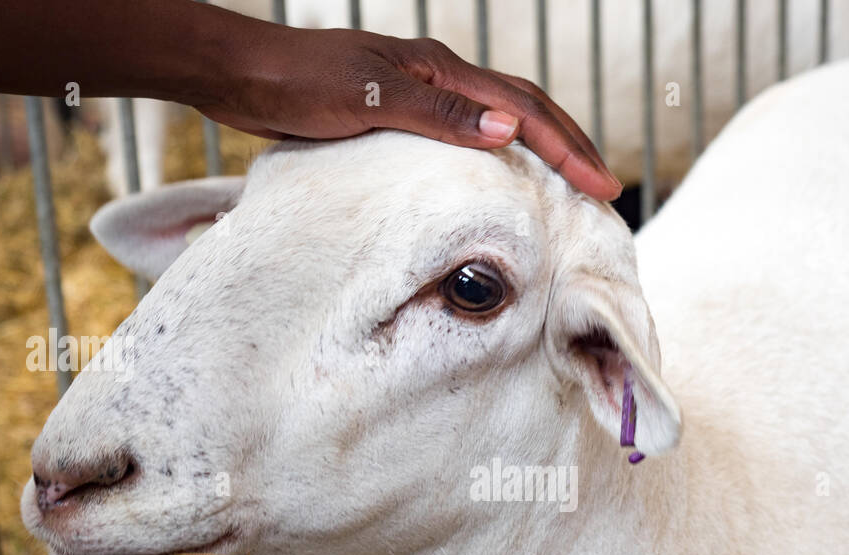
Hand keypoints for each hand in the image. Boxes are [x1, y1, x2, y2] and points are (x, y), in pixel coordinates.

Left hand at [201, 28, 621, 201]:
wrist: (242, 75)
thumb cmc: (299, 85)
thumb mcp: (372, 100)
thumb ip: (440, 114)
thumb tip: (509, 128)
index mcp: (442, 72)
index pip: (525, 111)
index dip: (569, 150)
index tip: (604, 187)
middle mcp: (439, 78)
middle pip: (525, 108)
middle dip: (570, 147)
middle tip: (606, 188)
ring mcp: (421, 93)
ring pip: (501, 117)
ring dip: (542, 147)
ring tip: (569, 181)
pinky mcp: (399, 112)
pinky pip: (469, 132)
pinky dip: (500, 153)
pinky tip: (498, 176)